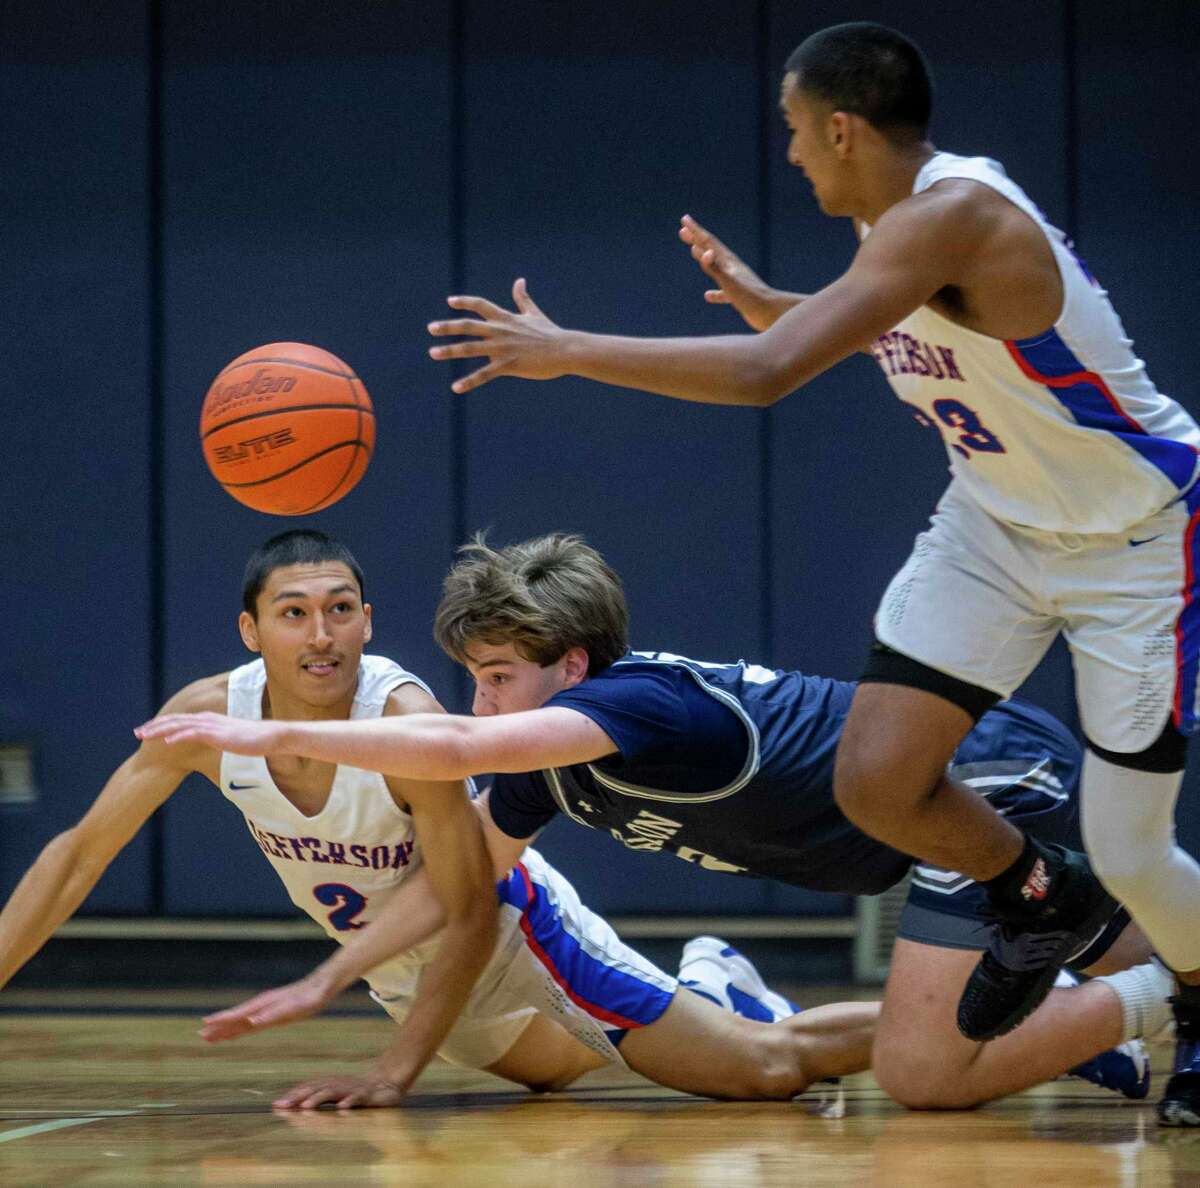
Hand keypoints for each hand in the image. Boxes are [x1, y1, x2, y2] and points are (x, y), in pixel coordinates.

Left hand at [134, 711, 282, 755]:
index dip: (163, 725)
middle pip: (176, 720)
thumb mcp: (233, 740)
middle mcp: (208, 719)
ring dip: (160, 731)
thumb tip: (215, 747)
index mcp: (210, 720)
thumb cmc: (256, 740)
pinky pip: (194, 734)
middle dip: (154, 726)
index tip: (148, 731)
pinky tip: (167, 743)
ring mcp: (213, 726)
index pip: (182, 721)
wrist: (272, 736)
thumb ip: (221, 740)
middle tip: (137, 733)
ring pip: (180, 725)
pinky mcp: (218, 734)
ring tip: (144, 736)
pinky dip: (179, 736)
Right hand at [200, 973, 336, 1041]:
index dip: (221, 1021)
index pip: (237, 1014)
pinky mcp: (273, 1013)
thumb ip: (272, 1015)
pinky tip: (238, 1031)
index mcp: (264, 1005)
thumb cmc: (309, 997)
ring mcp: (266, 1009)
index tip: (204, 1025)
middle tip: (201, 1036)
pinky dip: (241, 1028)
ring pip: (241, 1021)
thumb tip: (252, 1023)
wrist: (321, 987)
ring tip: (212, 1036)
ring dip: (227, 1029)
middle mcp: (262, 1006)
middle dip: (219, 1028)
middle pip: (236, 1019)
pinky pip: (251, 1023)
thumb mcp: (293, 1008)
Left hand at [272, 1072, 407, 1109]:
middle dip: (298, 1097)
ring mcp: (352, 1088)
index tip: (276, 1104)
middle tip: (283, 1106)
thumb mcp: (338, 1091)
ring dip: (318, 1099)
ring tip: (305, 1107)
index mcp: (331, 1084)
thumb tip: (296, 1102)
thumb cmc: (358, 1089)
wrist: (388, 1080)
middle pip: (316, 1088)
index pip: (308, 1087)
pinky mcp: (367, 1094)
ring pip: (333, 1092)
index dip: (293, 1095)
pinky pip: (358, 1098)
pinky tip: (342, 1108)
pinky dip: (350, 1102)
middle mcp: (339, 1084)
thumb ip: (320, 1095)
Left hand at [428, 278, 568, 393]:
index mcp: (505, 318)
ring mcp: (502, 348)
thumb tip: (520, 280)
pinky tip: (456, 387)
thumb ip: (522, 298)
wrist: (565, 350)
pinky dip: (469, 382)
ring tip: (433, 353)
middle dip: (448, 326)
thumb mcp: (534, 313)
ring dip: (450, 351)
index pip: (480, 305)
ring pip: (470, 348)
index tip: (450, 301)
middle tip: (431, 328)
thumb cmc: (550, 333)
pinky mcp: (508, 365)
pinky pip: (484, 374)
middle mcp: (500, 331)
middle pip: (468, 326)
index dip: (465, 302)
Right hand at [679, 214, 779, 331]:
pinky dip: (714, 292)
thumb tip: (704, 251)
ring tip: (695, 252)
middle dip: (697, 238)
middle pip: (711, 249)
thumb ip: (715, 267)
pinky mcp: (739, 296)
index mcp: (729, 262)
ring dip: (704, 258)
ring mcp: (736, 281)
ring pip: (716, 266)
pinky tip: (708, 295)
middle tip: (683, 229)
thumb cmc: (750, 298)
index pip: (708, 242)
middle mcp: (732, 268)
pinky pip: (723, 291)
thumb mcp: (729, 282)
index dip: (695, 231)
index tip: (684, 219)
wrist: (772, 313)